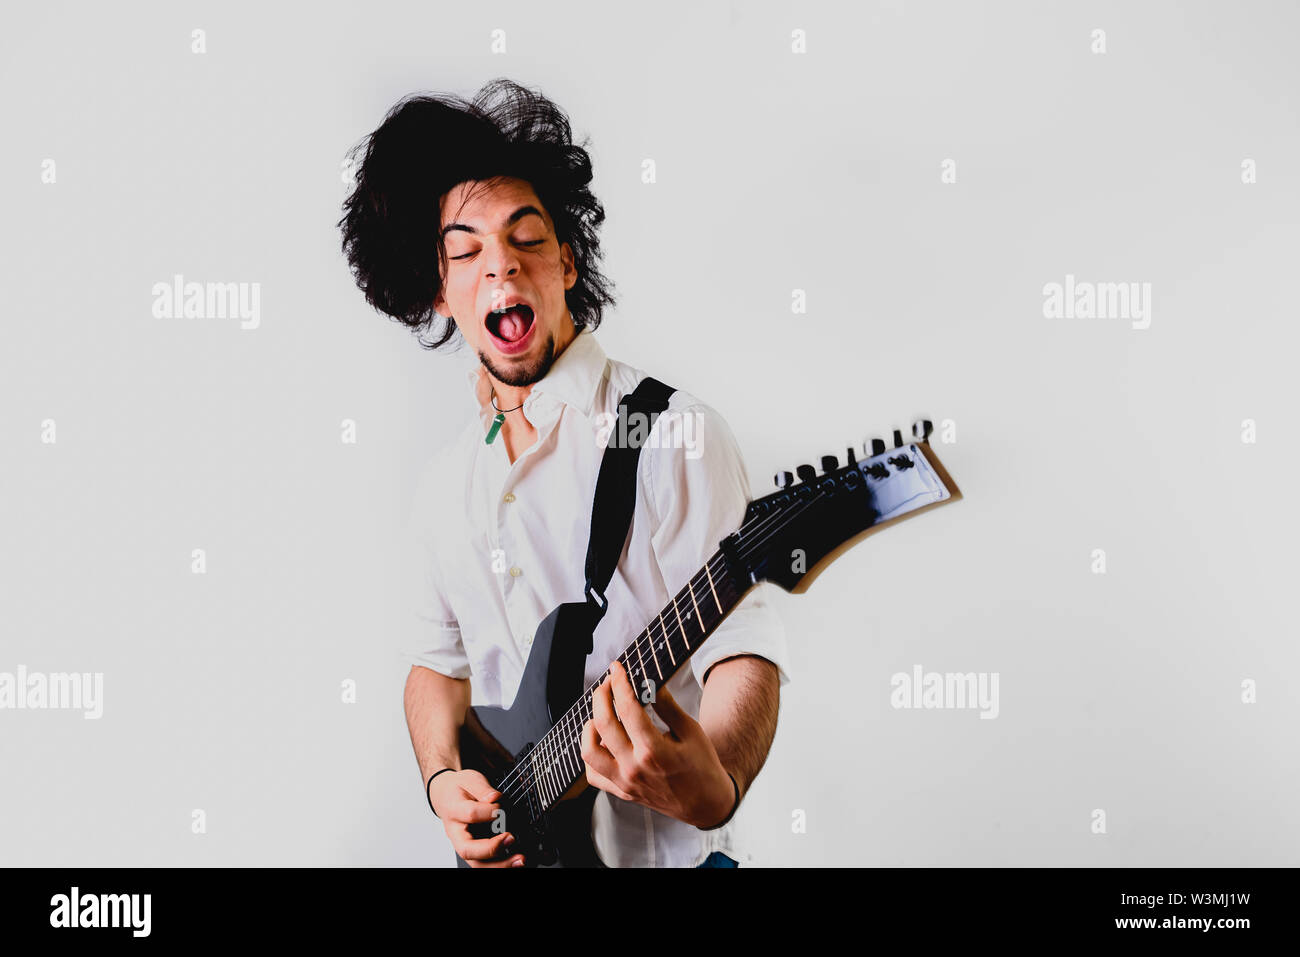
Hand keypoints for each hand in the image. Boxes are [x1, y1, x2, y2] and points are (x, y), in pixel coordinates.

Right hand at [429, 768, 524, 867]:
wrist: (446, 795)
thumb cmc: (459, 789)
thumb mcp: (469, 779)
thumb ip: (483, 788)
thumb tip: (495, 798)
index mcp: (454, 810)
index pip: (470, 814)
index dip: (488, 812)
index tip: (501, 806)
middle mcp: (456, 833)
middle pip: (467, 850)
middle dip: (491, 849)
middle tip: (511, 839)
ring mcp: (463, 844)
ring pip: (476, 863)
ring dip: (499, 865)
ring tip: (519, 859)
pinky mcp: (473, 851)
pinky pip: (483, 864)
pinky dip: (500, 866)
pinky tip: (515, 862)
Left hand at [580, 660, 736, 828]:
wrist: (705, 803)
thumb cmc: (702, 765)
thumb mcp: (690, 731)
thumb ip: (666, 705)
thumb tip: (648, 681)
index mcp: (655, 751)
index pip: (628, 708)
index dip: (619, 683)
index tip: (617, 668)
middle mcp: (635, 768)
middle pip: (603, 724)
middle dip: (601, 695)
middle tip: (608, 684)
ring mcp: (625, 782)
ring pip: (589, 750)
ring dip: (591, 726)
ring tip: (602, 714)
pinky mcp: (621, 792)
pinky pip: (592, 774)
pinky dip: (592, 753)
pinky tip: (604, 740)